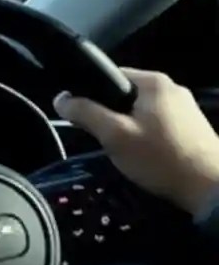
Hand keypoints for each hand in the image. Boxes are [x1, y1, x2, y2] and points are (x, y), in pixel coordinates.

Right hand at [55, 67, 218, 216]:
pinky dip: (148, 136)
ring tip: (125, 150)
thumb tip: (60, 99)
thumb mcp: (114, 136)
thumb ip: (85, 113)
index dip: (91, 95)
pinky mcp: (194, 127)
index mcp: (154, 81)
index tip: (84, 118)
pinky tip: (147, 155)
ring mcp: (187, 108)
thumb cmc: (160, 157)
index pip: (110, 75)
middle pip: (126, 95)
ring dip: (130, 128)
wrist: (211, 189)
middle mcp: (173, 88)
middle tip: (104, 139)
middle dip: (112, 115)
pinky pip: (159, 124)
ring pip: (142, 112)